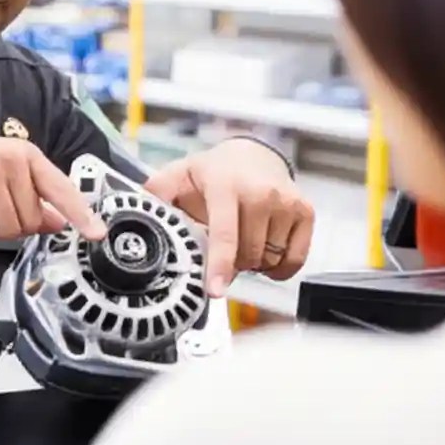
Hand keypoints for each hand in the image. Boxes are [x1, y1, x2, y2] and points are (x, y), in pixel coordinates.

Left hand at [145, 138, 313, 297]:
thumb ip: (156, 193)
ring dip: (253, 263)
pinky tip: (265, 249)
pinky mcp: (306, 212)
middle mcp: (260, 192)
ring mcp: (286, 203)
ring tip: (243, 240)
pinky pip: (293, 260)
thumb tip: (138, 212)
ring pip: (269, 260)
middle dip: (232, 263)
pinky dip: (278, 266)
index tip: (215, 290)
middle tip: (223, 246)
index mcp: (225, 185)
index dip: (219, 265)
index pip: (225, 233)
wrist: (254, 155)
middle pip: (247, 256)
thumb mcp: (179, 175)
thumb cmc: (214, 172)